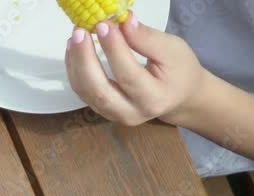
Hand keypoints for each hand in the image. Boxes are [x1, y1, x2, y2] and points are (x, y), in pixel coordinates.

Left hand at [65, 13, 206, 126]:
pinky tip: (74, 48)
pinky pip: (82, 91)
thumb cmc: (179, 70)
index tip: (103, 25)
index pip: (128, 74)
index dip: (113, 49)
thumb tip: (123, 21)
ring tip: (76, 35)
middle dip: (85, 59)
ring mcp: (113, 114)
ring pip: (86, 92)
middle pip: (99, 90)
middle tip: (80, 31)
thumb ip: (146, 38)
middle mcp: (131, 112)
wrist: (178, 96)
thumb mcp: (172, 50)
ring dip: (76, 62)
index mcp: (154, 99)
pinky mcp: (102, 110)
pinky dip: (75, 69)